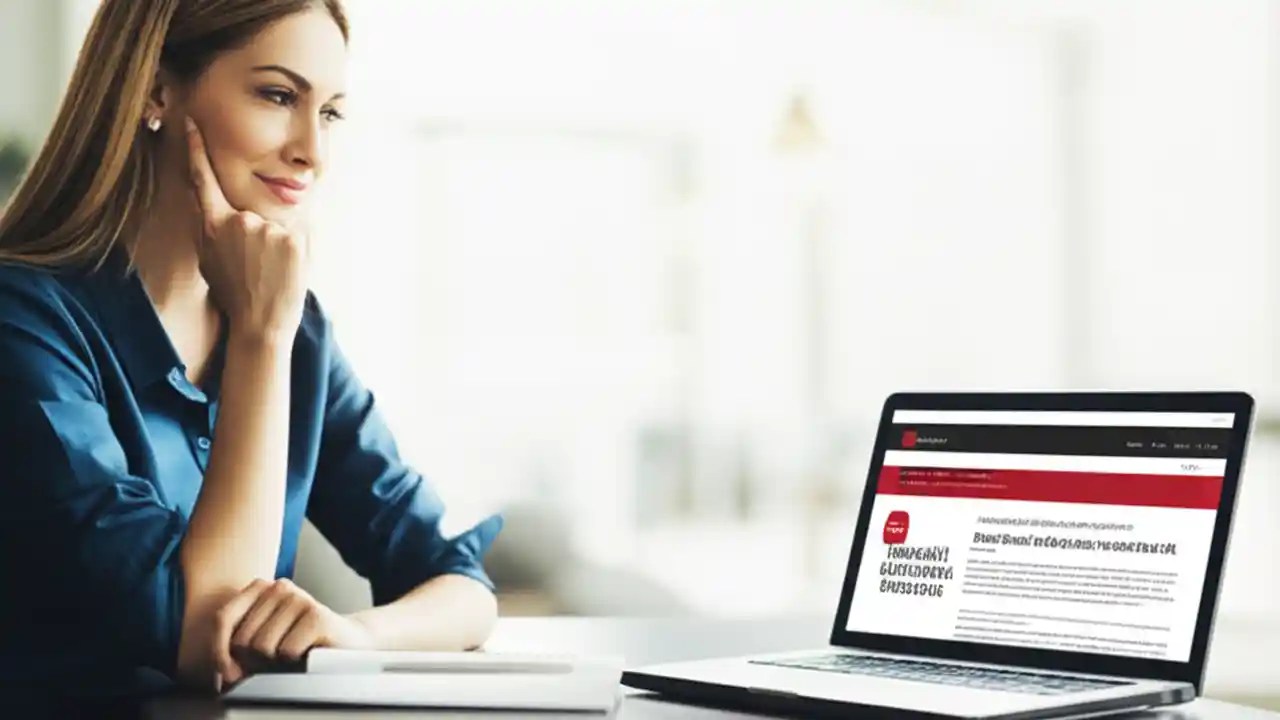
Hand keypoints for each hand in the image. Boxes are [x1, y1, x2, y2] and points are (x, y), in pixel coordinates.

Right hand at [185, 117, 309, 343]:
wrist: (260, 324)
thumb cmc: (235, 293)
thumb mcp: (210, 258)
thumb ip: (214, 226)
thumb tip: (216, 204)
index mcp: (214, 225)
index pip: (203, 180)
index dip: (197, 150)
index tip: (193, 121)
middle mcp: (239, 222)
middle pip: (253, 211)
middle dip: (258, 236)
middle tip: (257, 268)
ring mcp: (268, 229)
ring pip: (278, 224)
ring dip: (278, 245)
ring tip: (271, 273)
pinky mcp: (295, 239)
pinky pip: (300, 232)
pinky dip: (298, 249)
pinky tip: (286, 272)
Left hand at [213, 578, 375, 688]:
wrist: (348, 643)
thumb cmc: (300, 645)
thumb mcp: (262, 640)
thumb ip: (235, 645)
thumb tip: (226, 670)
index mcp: (262, 588)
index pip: (223, 619)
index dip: (220, 651)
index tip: (230, 674)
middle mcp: (280, 586)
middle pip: (242, 638)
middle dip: (254, 661)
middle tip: (274, 661)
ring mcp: (300, 598)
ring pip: (263, 647)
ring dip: (276, 662)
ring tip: (292, 655)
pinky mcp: (318, 615)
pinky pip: (287, 652)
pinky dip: (295, 662)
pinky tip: (308, 652)